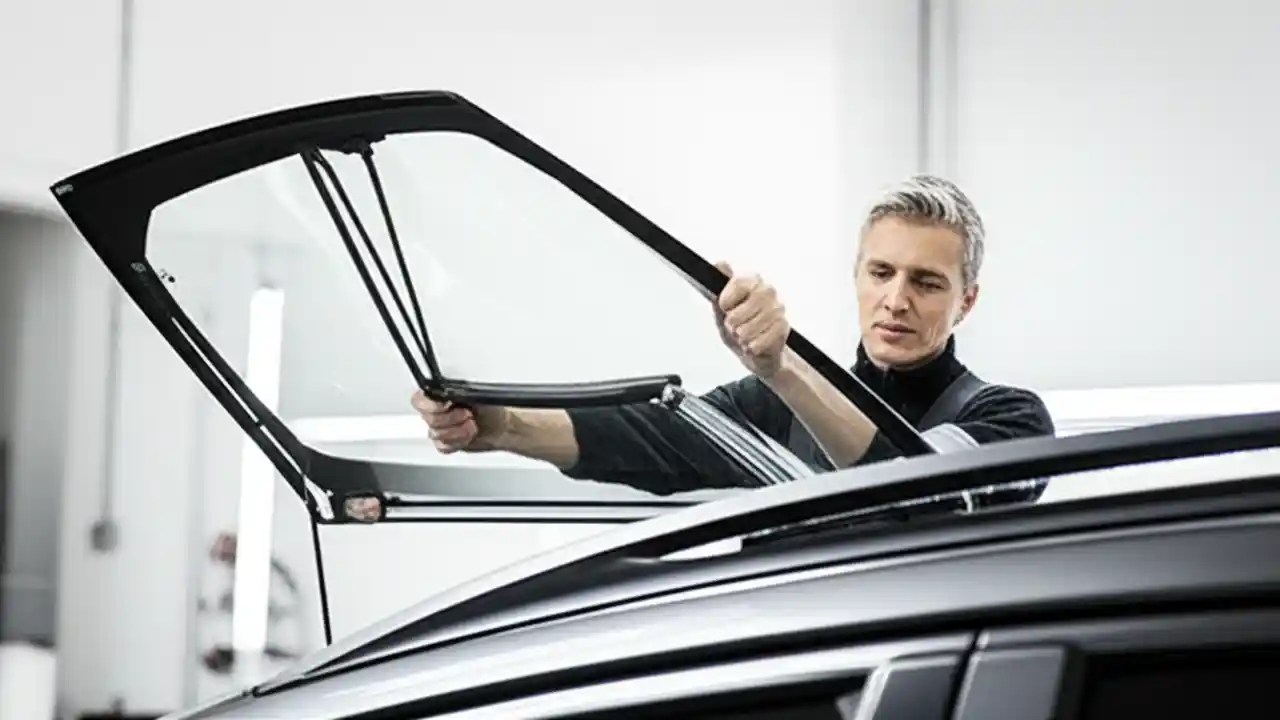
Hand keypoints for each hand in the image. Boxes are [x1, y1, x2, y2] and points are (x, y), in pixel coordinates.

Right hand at [411, 390, 510, 452]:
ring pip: (436, 435)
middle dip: (451, 419)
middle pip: (429, 419)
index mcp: (439, 395)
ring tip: (472, 426)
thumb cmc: (490, 409)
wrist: (501, 427)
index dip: (432, 406)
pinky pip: (442, 446)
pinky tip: (467, 437)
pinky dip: (457, 443)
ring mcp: (439, 429)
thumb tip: (444, 396)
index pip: (419, 400)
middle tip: (467, 415)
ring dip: (457, 432)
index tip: (448, 405)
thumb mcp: (474, 395)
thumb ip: (454, 395)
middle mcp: (436, 412)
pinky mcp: (445, 443)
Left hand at [713, 262, 790, 377]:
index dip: (726, 300)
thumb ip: (718, 287)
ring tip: (745, 335)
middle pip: (737, 313)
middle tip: (734, 326)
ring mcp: (778, 309)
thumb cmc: (738, 326)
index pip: (738, 283)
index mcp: (752, 280)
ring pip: (746, 331)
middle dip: (731, 325)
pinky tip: (755, 343)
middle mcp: (768, 291)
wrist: (756, 350)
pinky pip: (757, 343)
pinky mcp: (784, 328)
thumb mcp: (720, 308)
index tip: (724, 307)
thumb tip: (720, 264)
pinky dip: (751, 348)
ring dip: (741, 338)